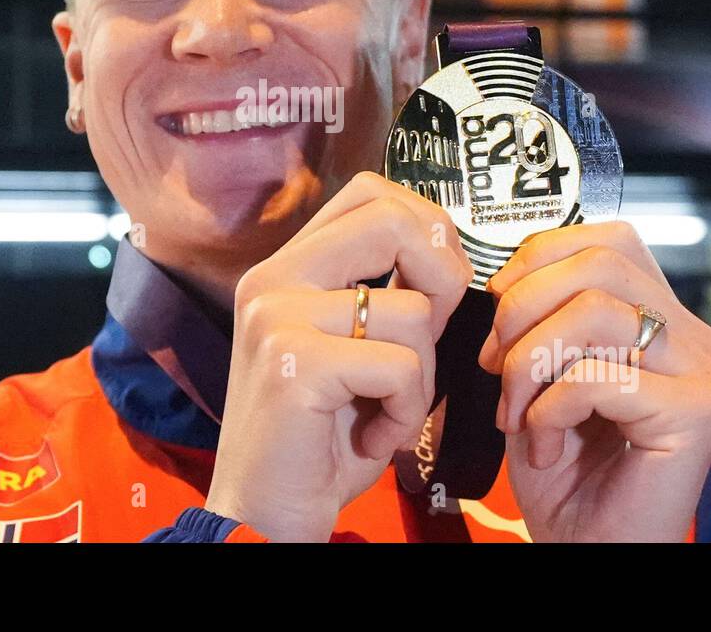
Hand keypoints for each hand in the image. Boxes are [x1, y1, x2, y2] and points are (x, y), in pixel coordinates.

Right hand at [205, 172, 473, 541]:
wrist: (263, 516)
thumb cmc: (319, 439)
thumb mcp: (350, 348)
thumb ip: (379, 293)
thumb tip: (446, 252)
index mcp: (286, 269)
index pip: (370, 193)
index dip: (424, 227)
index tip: (434, 285)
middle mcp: (272, 280)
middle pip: (391, 220)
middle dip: (441, 277)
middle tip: (430, 334)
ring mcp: (277, 318)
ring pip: (411, 311)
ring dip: (422, 375)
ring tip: (383, 409)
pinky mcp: (293, 365)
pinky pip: (402, 367)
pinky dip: (407, 412)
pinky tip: (372, 434)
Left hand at [477, 220, 710, 541]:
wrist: (586, 546)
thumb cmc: (566, 472)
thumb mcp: (539, 376)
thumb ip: (540, 318)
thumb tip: (505, 277)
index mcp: (662, 318)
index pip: (606, 242)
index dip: (538, 262)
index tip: (499, 312)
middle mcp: (693, 338)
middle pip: (600, 265)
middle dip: (523, 311)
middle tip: (497, 368)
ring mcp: (704, 373)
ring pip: (597, 312)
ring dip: (531, 363)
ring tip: (519, 412)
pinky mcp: (697, 412)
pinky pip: (599, 377)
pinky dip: (551, 409)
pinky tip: (548, 445)